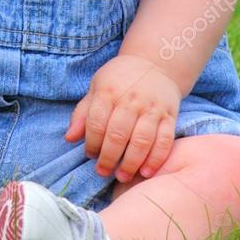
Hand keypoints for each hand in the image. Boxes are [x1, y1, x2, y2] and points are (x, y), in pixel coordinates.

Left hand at [65, 55, 180, 182]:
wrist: (155, 64)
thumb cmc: (120, 79)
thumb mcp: (97, 87)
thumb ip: (83, 113)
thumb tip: (69, 138)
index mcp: (109, 91)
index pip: (96, 122)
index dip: (91, 142)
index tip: (90, 155)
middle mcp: (131, 100)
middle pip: (118, 134)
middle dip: (108, 158)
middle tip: (103, 171)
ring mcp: (152, 108)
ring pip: (141, 140)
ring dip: (131, 163)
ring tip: (122, 176)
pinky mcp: (170, 116)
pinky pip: (164, 141)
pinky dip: (156, 159)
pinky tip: (146, 172)